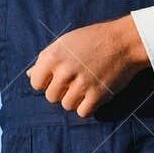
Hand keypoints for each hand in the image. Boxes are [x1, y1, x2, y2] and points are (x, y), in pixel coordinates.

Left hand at [26, 14, 150, 118]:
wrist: (123, 42)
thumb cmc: (92, 39)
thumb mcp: (64, 43)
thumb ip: (46, 59)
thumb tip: (30, 74)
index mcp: (52, 57)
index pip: (35, 83)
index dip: (45, 82)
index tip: (56, 78)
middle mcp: (64, 72)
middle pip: (51, 97)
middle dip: (60, 92)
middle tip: (73, 82)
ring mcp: (81, 84)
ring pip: (67, 106)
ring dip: (74, 100)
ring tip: (84, 87)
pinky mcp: (98, 95)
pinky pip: (83, 112)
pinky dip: (87, 107)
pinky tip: (92, 95)